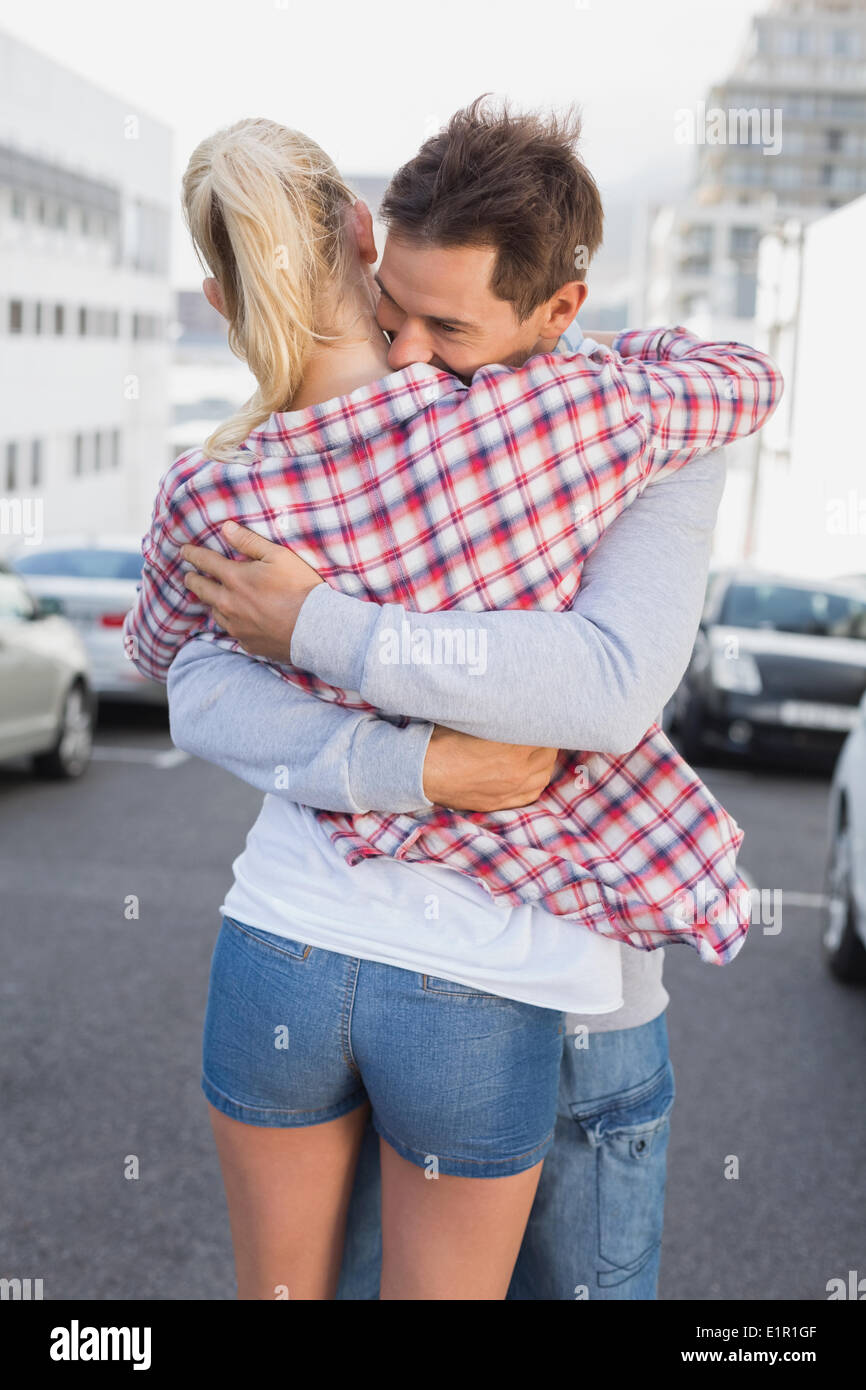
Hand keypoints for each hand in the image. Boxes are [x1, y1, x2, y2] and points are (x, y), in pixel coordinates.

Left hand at [180, 521, 325, 662]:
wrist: (313, 629)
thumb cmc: (300, 588)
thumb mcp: (278, 556)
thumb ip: (250, 542)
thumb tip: (226, 528)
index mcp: (235, 578)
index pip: (204, 562)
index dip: (191, 554)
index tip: (183, 551)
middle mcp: (228, 603)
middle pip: (200, 590)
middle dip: (192, 580)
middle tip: (189, 576)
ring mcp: (236, 626)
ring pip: (214, 612)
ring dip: (211, 602)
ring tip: (212, 598)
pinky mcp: (246, 643)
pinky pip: (232, 630)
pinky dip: (232, 622)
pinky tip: (238, 620)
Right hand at [422, 724, 559, 811]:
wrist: (424, 772)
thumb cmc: (445, 741)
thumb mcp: (475, 720)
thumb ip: (502, 716)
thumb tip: (517, 703)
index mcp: (514, 748)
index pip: (544, 733)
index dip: (544, 722)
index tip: (542, 714)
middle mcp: (518, 771)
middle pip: (548, 753)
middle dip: (546, 740)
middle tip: (539, 729)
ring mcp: (511, 789)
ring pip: (544, 773)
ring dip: (543, 760)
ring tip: (537, 749)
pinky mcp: (502, 802)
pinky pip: (533, 793)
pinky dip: (536, 780)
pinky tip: (531, 772)